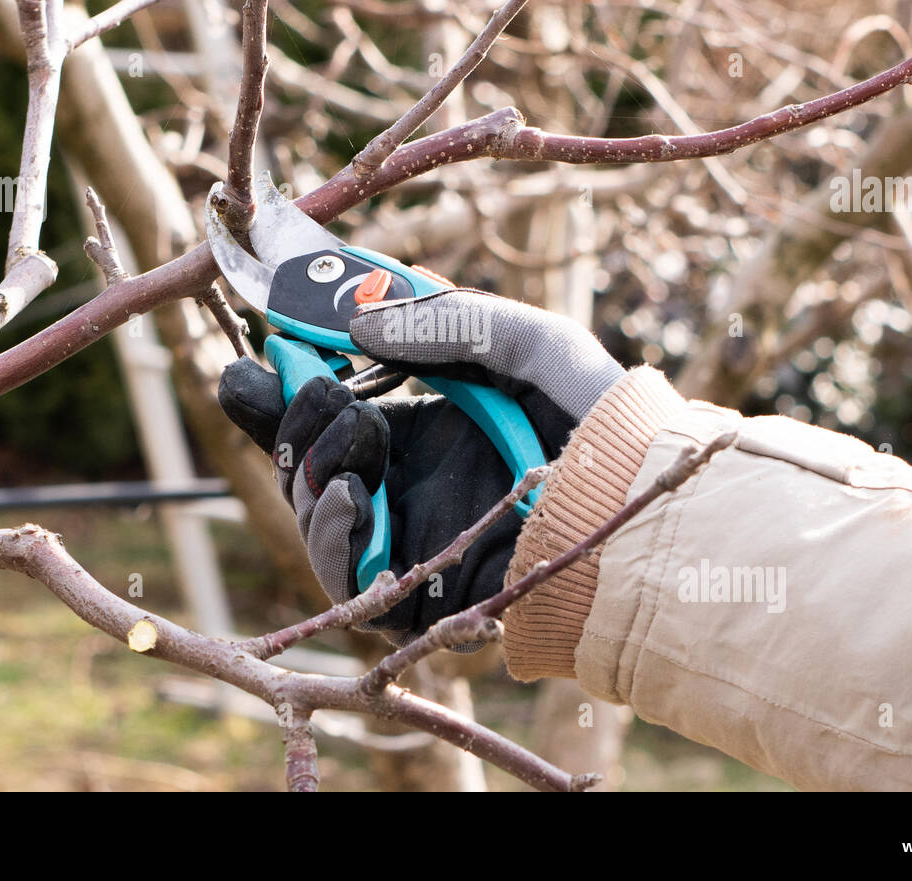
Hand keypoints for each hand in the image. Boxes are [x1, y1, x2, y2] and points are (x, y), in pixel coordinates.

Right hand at [218, 288, 622, 645]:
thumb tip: (356, 321)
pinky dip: (329, 533)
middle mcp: (404, 481)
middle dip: (288, 423)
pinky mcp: (419, 590)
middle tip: (304, 388)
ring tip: (347, 442)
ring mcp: (407, 536)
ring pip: (311, 513)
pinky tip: (348, 494)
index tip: (270, 353)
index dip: (290, 383)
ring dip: (306, 471)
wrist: (641, 503)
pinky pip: (342, 576)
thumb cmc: (599, 420)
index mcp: (420, 425)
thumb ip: (447, 323)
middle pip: (304, 459)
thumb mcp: (529, 344)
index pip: (328, 407)